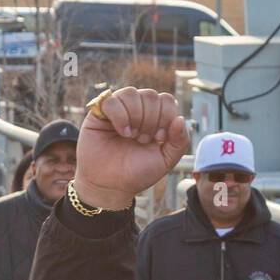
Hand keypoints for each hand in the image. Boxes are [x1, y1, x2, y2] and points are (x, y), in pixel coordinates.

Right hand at [73, 87, 189, 208]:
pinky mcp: (100, 112)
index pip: (167, 100)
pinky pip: (112, 99)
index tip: (159, 139)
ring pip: (132, 93)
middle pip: (151, 95)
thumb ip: (180, 142)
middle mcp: (137, 111)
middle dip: (151, 120)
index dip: (166, 116)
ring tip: (131, 136)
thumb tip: (180, 119)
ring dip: (136, 116)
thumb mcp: (165, 161)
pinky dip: (119, 115)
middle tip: (143, 140)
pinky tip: (121, 131)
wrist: (109, 186)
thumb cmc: (136, 173)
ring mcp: (119, 110)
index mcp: (155, 119)